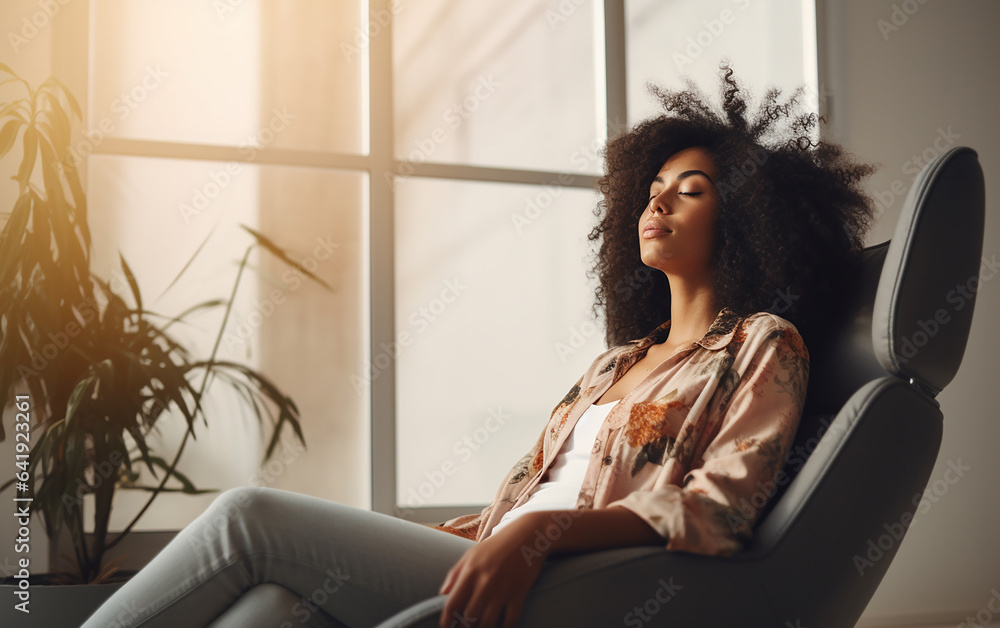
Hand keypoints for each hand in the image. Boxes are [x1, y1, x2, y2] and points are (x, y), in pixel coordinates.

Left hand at [438, 513, 547, 627]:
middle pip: (469, 617)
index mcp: (470, 571)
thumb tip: (442, 594)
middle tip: (466, 627)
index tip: (446, 627)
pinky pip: (510, 620)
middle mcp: (485, 582)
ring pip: (488, 622)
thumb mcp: (471, 554)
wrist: (527, 535)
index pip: (452, 603)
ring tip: (481, 627)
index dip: (446, 620)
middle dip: (465, 627)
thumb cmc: (496, 545)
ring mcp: (503, 589)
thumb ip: (455, 574)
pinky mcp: (520, 593)